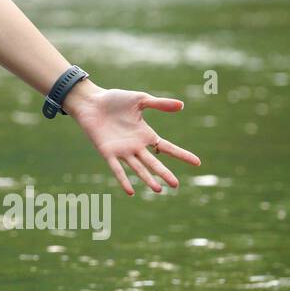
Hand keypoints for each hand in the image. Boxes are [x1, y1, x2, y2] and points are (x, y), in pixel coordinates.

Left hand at [67, 86, 200, 195]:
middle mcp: (135, 146)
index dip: (182, 155)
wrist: (91, 102)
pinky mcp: (107, 151)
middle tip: (176, 185)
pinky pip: (117, 168)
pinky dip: (123, 179)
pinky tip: (130, 191)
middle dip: (164, 173)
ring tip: (158, 190)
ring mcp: (121, 150)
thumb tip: (182, 105)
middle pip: (153, 162)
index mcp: (145, 134)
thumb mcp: (140, 100)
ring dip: (147, 178)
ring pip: (138, 168)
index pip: (167, 147)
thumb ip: (159, 104)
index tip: (198, 163)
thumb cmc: (114, 99)